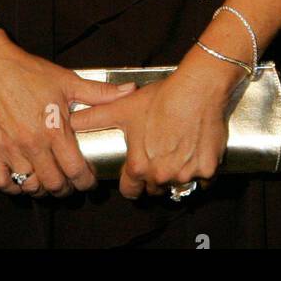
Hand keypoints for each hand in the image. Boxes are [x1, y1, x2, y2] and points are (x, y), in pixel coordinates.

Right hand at [0, 32, 136, 197]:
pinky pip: (2, 182)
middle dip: (66, 189)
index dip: (86, 181)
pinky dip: (14, 187)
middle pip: (53, 184)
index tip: (90, 182)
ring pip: (29, 186)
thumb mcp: (68, 80)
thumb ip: (100, 92)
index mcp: (54, 129)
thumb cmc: (31, 72)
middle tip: (71, 183)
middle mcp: (32, 144)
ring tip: (49, 181)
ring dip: (42, 189)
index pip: (75, 170)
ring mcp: (9, 149)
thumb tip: (130, 91)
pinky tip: (23, 178)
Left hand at [69, 59, 237, 200]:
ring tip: (178, 151)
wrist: (197, 89)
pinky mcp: (208, 168)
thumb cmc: (160, 99)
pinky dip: (201, 169)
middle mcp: (161, 176)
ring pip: (179, 184)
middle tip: (159, 155)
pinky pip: (203, 178)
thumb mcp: (123, 108)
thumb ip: (94, 118)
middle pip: (155, 188)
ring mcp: (186, 174)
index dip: (131, 181)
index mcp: (138, 167)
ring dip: (178, 174)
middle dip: (155, 176)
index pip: (130, 190)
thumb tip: (72, 121)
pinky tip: (197, 151)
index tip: (136, 173)